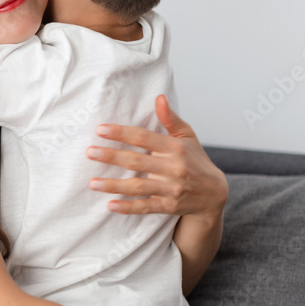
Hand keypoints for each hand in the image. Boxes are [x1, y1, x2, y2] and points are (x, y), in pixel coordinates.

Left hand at [86, 95, 228, 218]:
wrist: (214, 194)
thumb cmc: (195, 160)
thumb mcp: (187, 137)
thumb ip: (170, 119)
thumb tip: (159, 97)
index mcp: (175, 148)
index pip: (143, 138)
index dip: (121, 133)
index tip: (100, 129)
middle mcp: (173, 168)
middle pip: (136, 162)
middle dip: (111, 157)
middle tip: (89, 152)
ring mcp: (171, 189)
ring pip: (137, 187)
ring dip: (113, 185)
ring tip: (92, 182)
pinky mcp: (168, 206)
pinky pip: (145, 207)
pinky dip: (127, 208)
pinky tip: (110, 205)